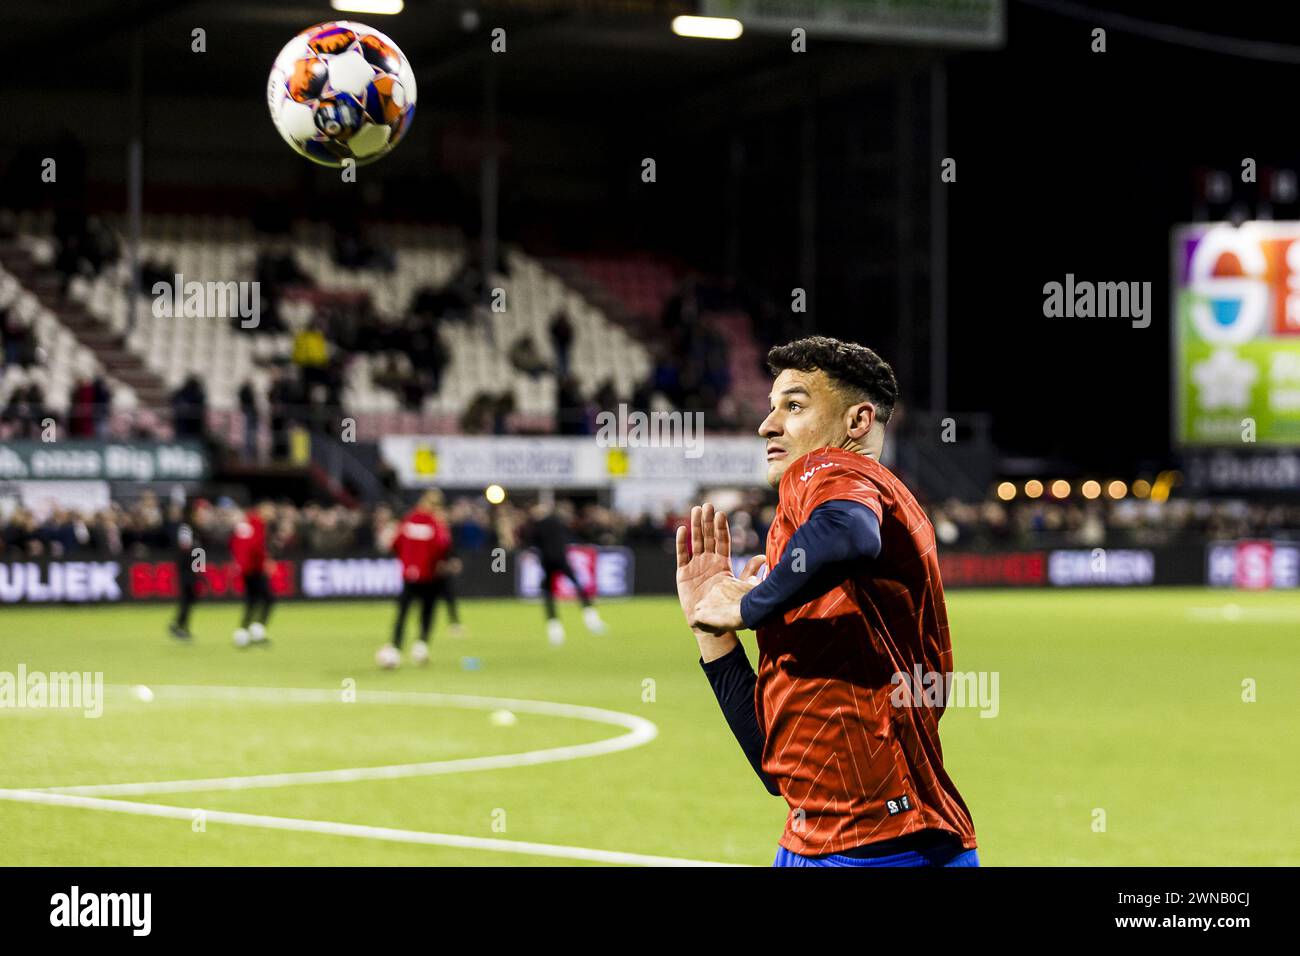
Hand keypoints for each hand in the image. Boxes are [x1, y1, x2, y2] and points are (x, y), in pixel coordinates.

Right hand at [675, 504, 764, 647]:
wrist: (712, 626)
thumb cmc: (729, 609)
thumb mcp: (743, 590)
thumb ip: (751, 574)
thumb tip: (764, 558)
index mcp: (723, 564)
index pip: (722, 541)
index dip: (721, 528)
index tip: (721, 513)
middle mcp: (709, 562)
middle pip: (708, 537)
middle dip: (707, 522)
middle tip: (707, 505)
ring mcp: (695, 567)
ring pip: (695, 542)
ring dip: (695, 526)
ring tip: (695, 510)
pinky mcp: (683, 574)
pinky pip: (682, 555)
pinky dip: (682, 543)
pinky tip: (682, 529)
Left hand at [690, 573, 759, 633]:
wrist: (749, 608)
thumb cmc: (754, 598)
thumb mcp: (753, 586)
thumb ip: (751, 581)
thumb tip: (753, 578)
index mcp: (723, 583)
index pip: (717, 594)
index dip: (722, 604)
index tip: (729, 612)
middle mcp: (712, 590)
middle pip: (708, 602)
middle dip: (714, 611)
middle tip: (724, 621)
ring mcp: (706, 601)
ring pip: (701, 610)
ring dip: (708, 618)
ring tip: (718, 627)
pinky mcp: (702, 614)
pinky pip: (696, 620)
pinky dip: (703, 626)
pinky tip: (714, 632)